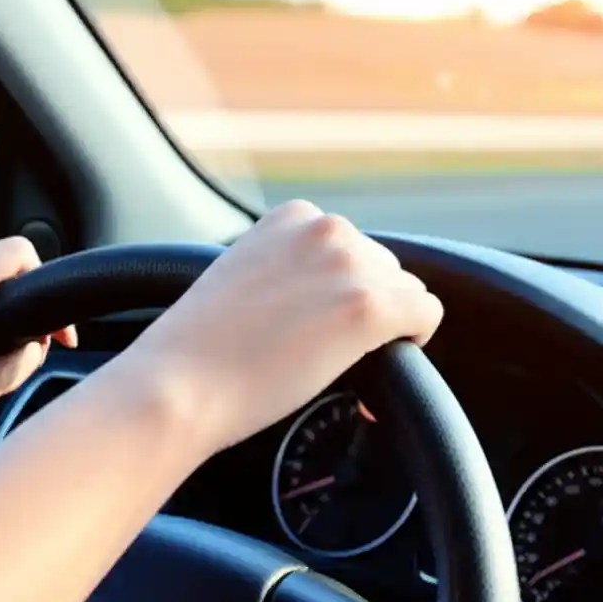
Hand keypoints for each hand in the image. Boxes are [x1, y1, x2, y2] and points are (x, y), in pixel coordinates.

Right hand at [120, 200, 442, 452]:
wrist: (176, 385)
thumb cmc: (198, 349)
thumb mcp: (241, 280)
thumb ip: (286, 271)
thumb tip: (322, 300)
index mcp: (293, 217)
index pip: (351, 249)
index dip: (340, 291)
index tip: (314, 323)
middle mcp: (325, 228)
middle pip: (384, 269)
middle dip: (363, 307)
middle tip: (322, 350)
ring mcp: (348, 265)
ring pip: (407, 293)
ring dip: (385, 327)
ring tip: (337, 360)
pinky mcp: (366, 307)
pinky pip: (426, 315)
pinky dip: (414, 339)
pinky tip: (382, 361)